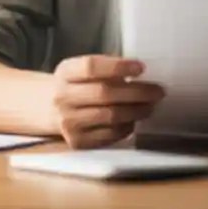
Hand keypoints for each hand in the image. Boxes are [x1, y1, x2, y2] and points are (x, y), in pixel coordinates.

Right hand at [50, 55, 164, 148]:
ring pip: (110, 116)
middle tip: (157, 91)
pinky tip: (134, 119)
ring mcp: (68, 122)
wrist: (50, 109)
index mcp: (65, 72)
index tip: (141, 67)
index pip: (91, 67)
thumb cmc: (76, 85)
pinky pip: (110, 135)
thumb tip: (140, 72)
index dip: (118, 66)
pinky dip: (127, 127)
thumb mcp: (82, 70)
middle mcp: (62, 97)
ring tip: (150, 105)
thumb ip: (106, 69)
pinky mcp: (77, 142)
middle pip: (104, 93)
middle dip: (137, 92)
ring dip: (136, 111)